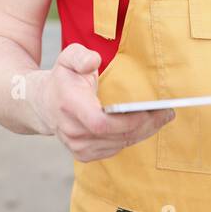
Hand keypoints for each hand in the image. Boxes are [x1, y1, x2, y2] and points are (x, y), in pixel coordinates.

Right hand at [27, 44, 174, 161]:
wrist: (43, 104)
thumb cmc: (62, 78)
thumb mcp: (67, 57)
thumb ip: (80, 56)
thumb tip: (94, 61)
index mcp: (69, 105)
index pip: (100, 123)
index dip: (128, 121)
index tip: (150, 110)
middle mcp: (72, 130)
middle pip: (115, 136)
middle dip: (145, 125)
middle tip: (167, 112)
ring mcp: (77, 146)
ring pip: (119, 144)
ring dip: (143, 132)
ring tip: (162, 117)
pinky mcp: (84, 155)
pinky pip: (115, 149)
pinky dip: (132, 138)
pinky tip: (146, 126)